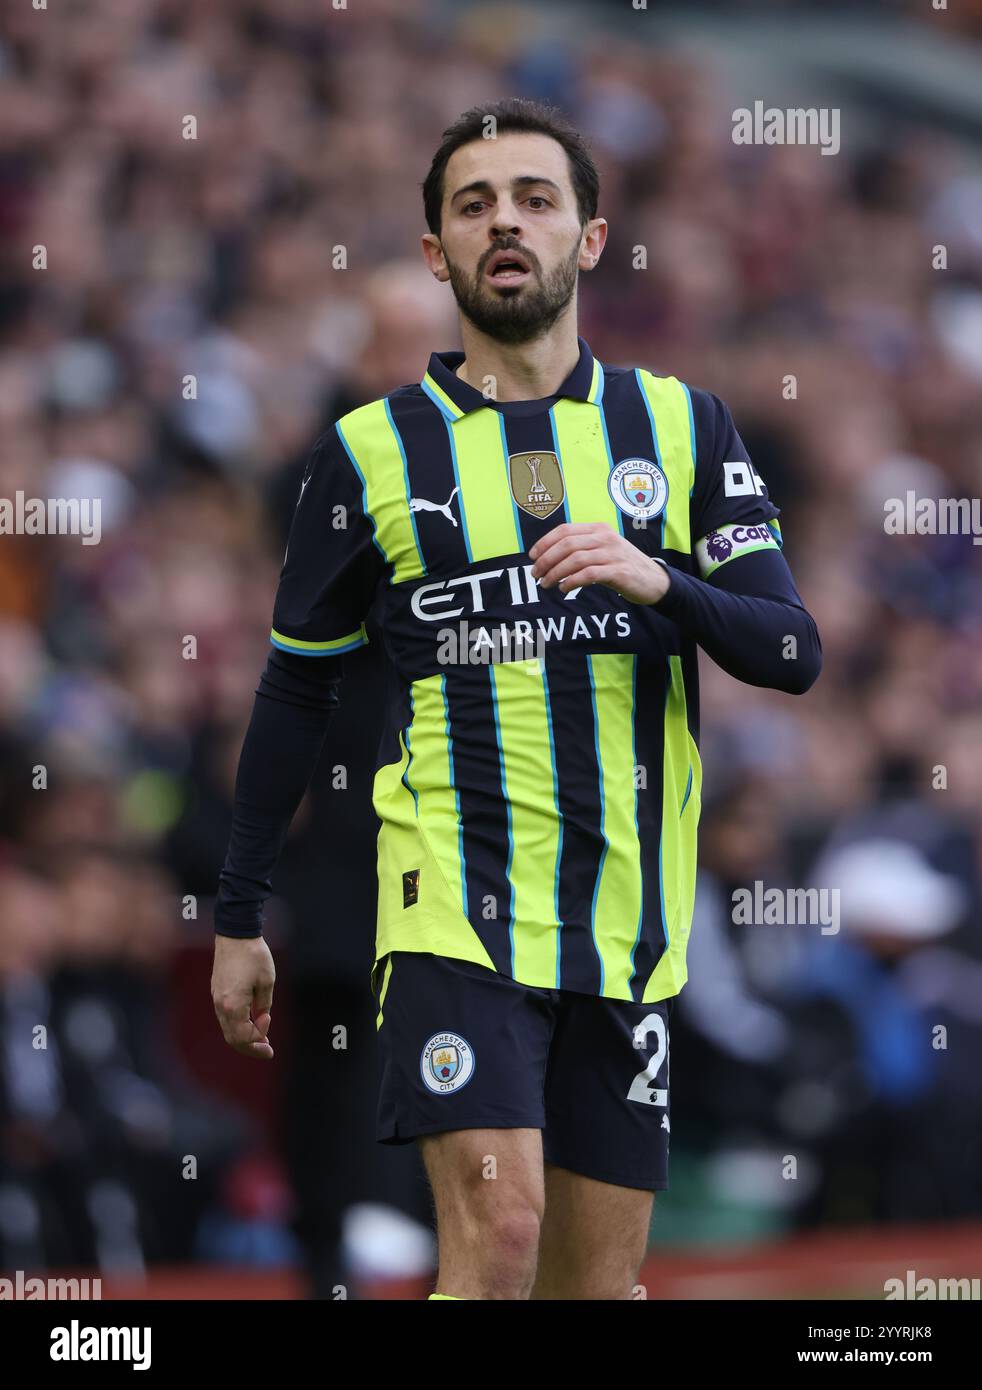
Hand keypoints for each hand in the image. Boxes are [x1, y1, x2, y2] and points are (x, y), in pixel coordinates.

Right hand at [211, 934, 275, 1059]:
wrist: (235, 934)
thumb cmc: (254, 956)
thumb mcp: (267, 982)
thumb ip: (264, 1006)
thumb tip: (262, 1022)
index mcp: (233, 1005)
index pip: (243, 1036)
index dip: (259, 1035)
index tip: (268, 1020)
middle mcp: (220, 1005)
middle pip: (232, 1038)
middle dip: (251, 1047)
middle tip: (267, 1051)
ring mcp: (216, 999)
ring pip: (228, 1029)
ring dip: (244, 1037)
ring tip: (262, 1040)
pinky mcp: (216, 992)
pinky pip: (225, 1018)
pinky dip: (237, 1026)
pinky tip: (250, 1023)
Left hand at [529, 523, 670, 604]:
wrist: (654, 581)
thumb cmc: (622, 566)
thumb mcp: (602, 550)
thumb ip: (581, 549)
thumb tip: (548, 557)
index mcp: (599, 529)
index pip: (565, 530)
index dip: (545, 542)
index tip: (532, 556)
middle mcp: (605, 538)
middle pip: (567, 544)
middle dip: (546, 560)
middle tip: (535, 574)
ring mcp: (613, 554)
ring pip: (575, 560)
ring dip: (556, 573)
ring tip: (546, 584)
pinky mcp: (619, 571)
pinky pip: (589, 574)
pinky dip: (572, 581)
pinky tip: (564, 588)